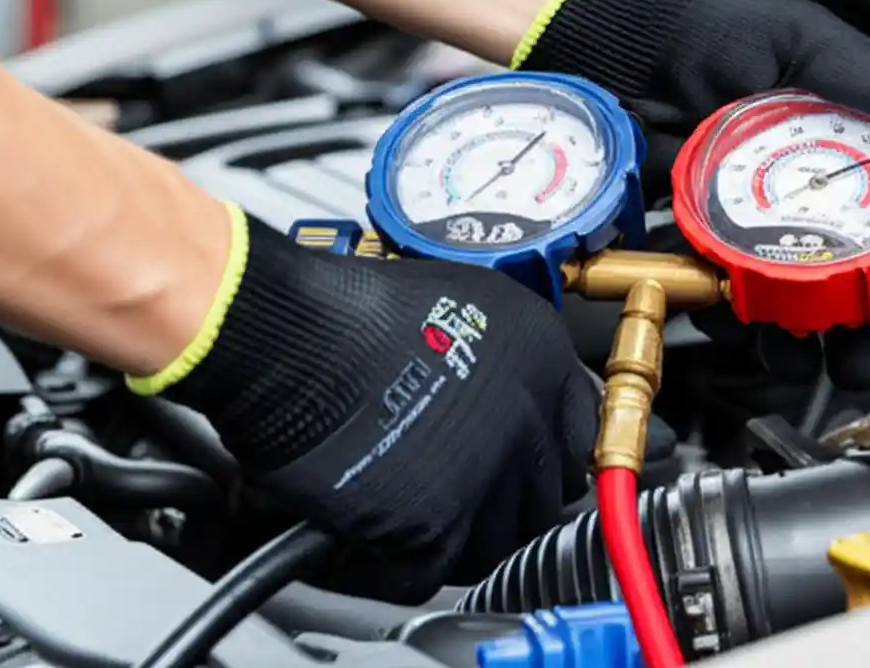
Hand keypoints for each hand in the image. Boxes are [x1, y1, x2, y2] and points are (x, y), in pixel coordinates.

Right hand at [138, 208, 597, 601]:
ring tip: (413, 517)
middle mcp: (528, 416)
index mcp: (543, 357)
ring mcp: (486, 472)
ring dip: (460, 539)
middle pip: (543, 496)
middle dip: (505, 503)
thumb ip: (504, 358)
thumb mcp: (462, 299)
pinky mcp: (436, 521)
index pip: (582, 436)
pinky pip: (434, 570)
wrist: (288, 332)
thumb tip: (513, 397)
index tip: (529, 472)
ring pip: (498, 542)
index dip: (546, 460)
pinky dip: (402, 563)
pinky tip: (377, 536)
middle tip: (459, 496)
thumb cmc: (348, 308)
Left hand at [518, 0, 869, 390]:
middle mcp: (806, 187)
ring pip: (796, 296)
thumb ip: (856, 71)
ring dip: (808, 337)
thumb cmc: (705, 25)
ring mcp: (755, 219)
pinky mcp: (704, 238)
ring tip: (813, 360)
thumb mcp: (793, 37)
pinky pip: (728, 292)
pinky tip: (747, 333)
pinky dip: (737, 322)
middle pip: (859, 269)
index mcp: (844, 140)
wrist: (619, 44)